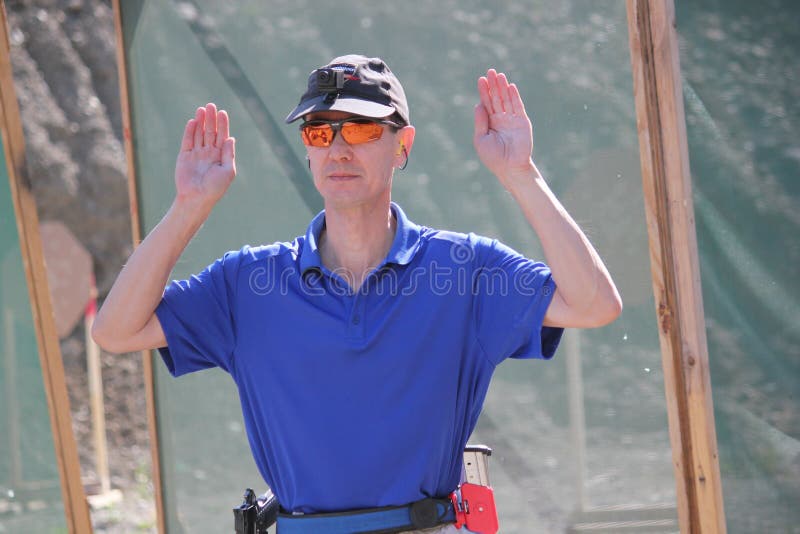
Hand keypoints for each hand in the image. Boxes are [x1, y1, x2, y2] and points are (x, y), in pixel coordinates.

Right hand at [174, 103, 235, 208]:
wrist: (196, 198)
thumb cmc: (215, 188)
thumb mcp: (228, 171)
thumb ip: (228, 154)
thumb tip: (231, 138)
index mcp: (220, 156)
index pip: (222, 136)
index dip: (223, 124)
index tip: (223, 113)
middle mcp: (209, 153)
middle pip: (210, 132)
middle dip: (211, 119)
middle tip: (211, 105)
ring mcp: (196, 154)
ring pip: (199, 134)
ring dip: (201, 122)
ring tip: (202, 109)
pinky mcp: (185, 156)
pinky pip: (188, 141)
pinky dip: (190, 131)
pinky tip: (193, 121)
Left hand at [473, 69, 534, 187]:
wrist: (510, 168)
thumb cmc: (493, 157)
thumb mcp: (481, 138)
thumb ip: (480, 121)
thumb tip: (478, 104)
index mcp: (490, 123)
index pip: (486, 103)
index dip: (483, 91)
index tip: (481, 79)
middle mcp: (501, 119)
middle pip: (496, 98)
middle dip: (493, 85)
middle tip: (490, 71)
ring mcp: (512, 120)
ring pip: (506, 99)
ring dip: (503, 87)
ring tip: (499, 75)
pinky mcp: (522, 122)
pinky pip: (517, 106)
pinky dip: (514, 96)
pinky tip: (510, 86)